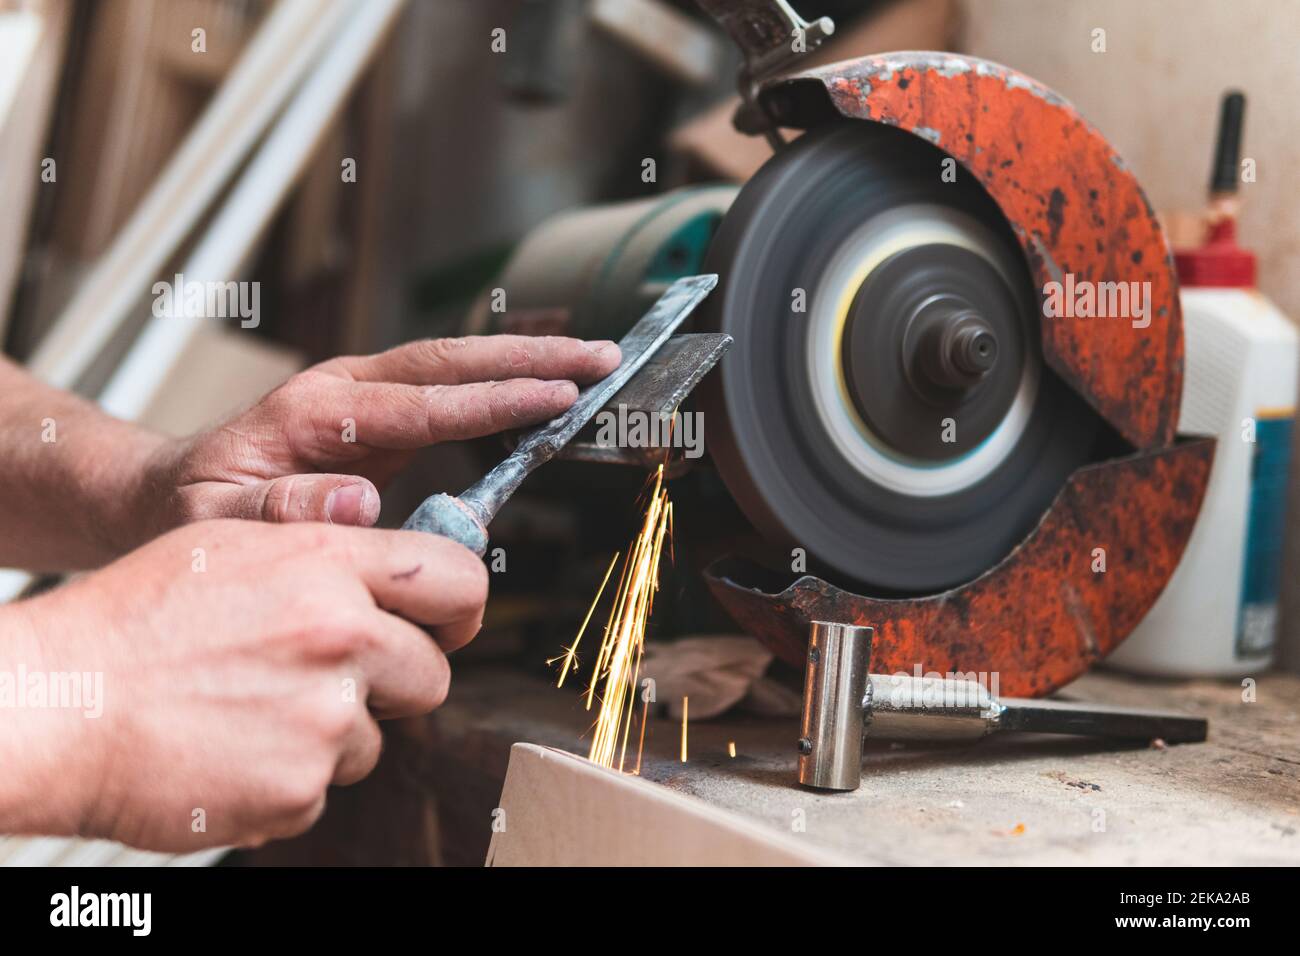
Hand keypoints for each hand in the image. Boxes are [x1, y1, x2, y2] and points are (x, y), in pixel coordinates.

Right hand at [1, 519, 485, 850]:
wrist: (59, 706)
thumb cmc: (135, 623)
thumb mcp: (237, 547)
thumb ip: (330, 555)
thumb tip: (400, 577)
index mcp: (327, 564)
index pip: (457, 579)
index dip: (460, 608)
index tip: (447, 623)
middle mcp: (341, 635)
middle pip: (432, 674)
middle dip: (394, 683)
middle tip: (328, 680)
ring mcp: (324, 718)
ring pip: (375, 737)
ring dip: (330, 734)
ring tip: (252, 711)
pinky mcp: (301, 788)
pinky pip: (326, 786)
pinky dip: (288, 777)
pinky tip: (234, 748)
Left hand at [138, 335, 619, 535]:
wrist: (167, 495)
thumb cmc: (189, 513)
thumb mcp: (217, 522)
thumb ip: (282, 511)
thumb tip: (360, 498)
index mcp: (314, 414)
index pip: (423, 401)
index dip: (493, 400)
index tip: (557, 396)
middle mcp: (346, 392)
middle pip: (452, 360)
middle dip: (531, 354)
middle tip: (604, 356)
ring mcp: (365, 399)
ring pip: (457, 367)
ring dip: (527, 359)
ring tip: (595, 362)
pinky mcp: (379, 418)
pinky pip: (451, 395)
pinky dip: (503, 386)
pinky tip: (548, 394)